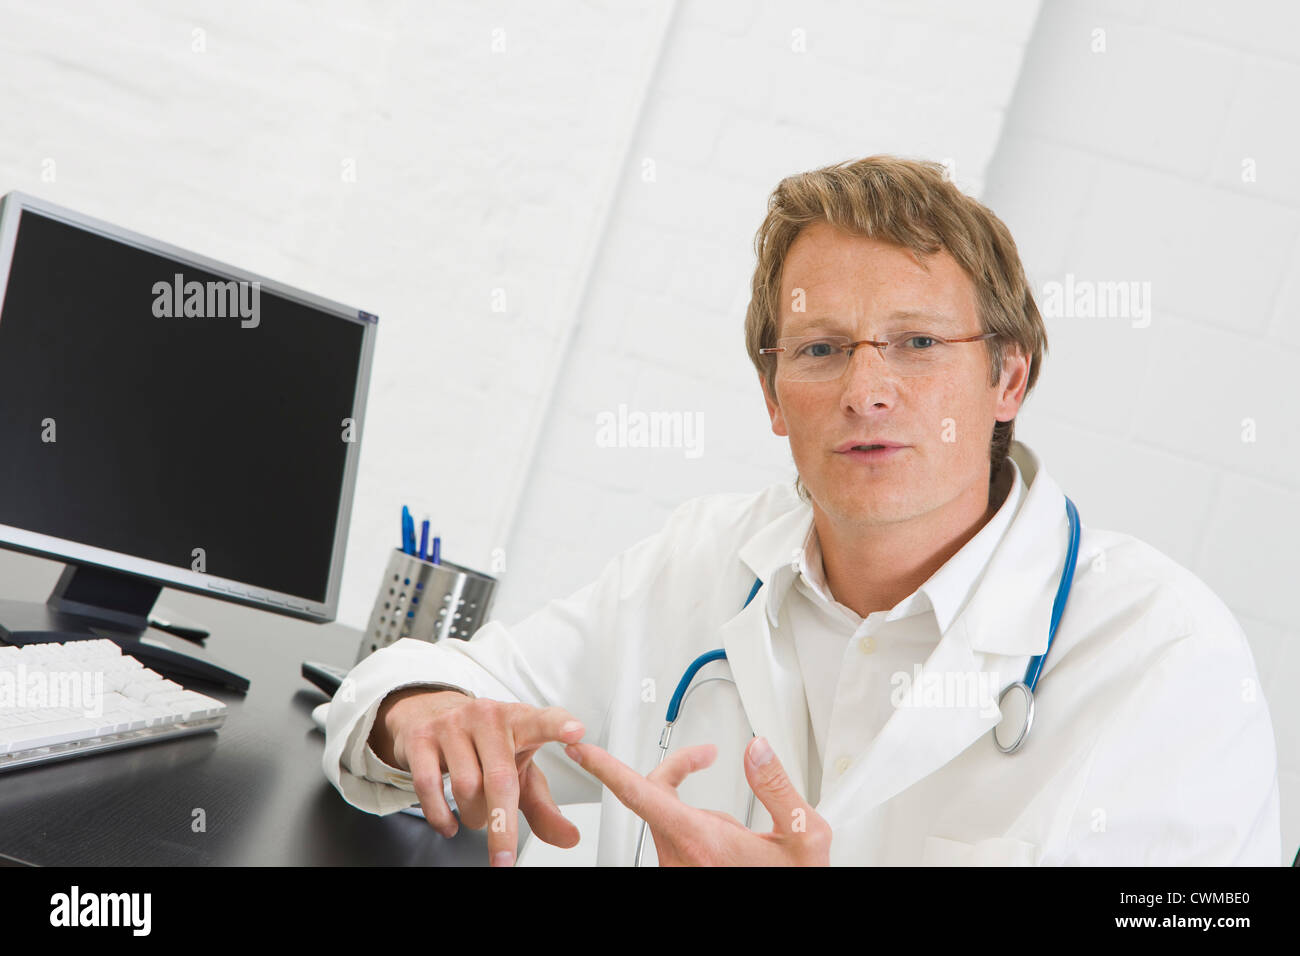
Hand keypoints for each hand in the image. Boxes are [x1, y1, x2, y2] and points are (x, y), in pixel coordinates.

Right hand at [371, 688, 586, 865]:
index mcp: (519, 721)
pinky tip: (449, 825)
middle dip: (502, 827)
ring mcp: (452, 725)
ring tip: (478, 817)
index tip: (576, 732)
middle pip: (500, 778)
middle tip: (504, 860)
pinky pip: (429, 786)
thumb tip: (569, 838)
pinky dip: (440, 815)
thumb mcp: (519, 770)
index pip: (542, 720)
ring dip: (474, 816)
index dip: (558, 725)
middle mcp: (487, 717)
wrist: (431, 714)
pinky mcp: (422, 738)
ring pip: (465, 786)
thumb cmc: (486, 746)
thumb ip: (544, 805)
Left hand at [564, 736, 830, 865]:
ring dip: (691, 805)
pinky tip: (728, 844)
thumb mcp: (804, 836)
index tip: (583, 751)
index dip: (607, 768)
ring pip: (666, 817)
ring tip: (736, 821)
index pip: (640, 794)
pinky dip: (694, 826)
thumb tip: (755, 750)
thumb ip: (776, 786)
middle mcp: (679, 856)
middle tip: (704, 755)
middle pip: (653, 795)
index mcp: (701, 841)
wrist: (787, 925)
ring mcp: (676, 868)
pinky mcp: (679, 873)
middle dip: (676, 768)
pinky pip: (675, 838)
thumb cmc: (794, 885)